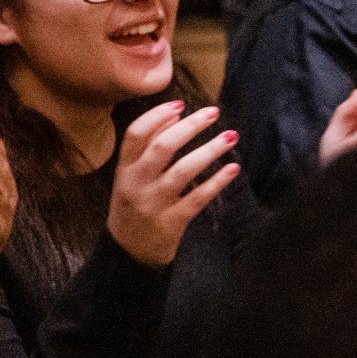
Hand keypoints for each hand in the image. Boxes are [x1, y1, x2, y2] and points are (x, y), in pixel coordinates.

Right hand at [107, 101, 240, 267]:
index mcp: (124, 169)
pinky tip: (232, 169)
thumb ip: (146, 148)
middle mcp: (136, 184)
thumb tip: (174, 113)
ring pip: (184, 170)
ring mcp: (153, 204)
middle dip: (191, 126)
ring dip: (210, 150)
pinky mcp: (171, 223)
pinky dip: (217, 182)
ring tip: (231, 137)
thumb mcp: (130, 177)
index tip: (181, 104)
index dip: (158, 115)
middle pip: (162, 147)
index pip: (135, 134)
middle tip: (213, 113)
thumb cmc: (134, 206)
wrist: (129, 254)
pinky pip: (198, 198)